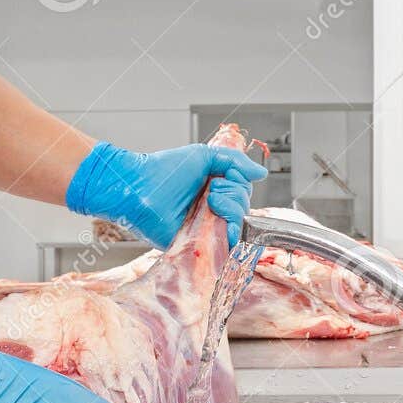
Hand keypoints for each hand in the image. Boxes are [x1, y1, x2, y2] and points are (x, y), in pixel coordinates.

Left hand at [66, 141, 268, 248]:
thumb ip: (235, 162)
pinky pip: (226, 246)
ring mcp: (206, 227)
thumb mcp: (205, 156)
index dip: (239, 184)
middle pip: (244, 207)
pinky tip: (224, 225)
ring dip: (231, 210)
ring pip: (239, 224)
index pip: (243, 190)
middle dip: (234, 196)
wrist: (140, 188)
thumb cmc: (165, 170)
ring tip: (210, 202)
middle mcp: (212, 209)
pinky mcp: (199, 244)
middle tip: (212, 191)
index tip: (223, 177)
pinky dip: (232, 236)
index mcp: (214, 188)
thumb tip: (262, 174)